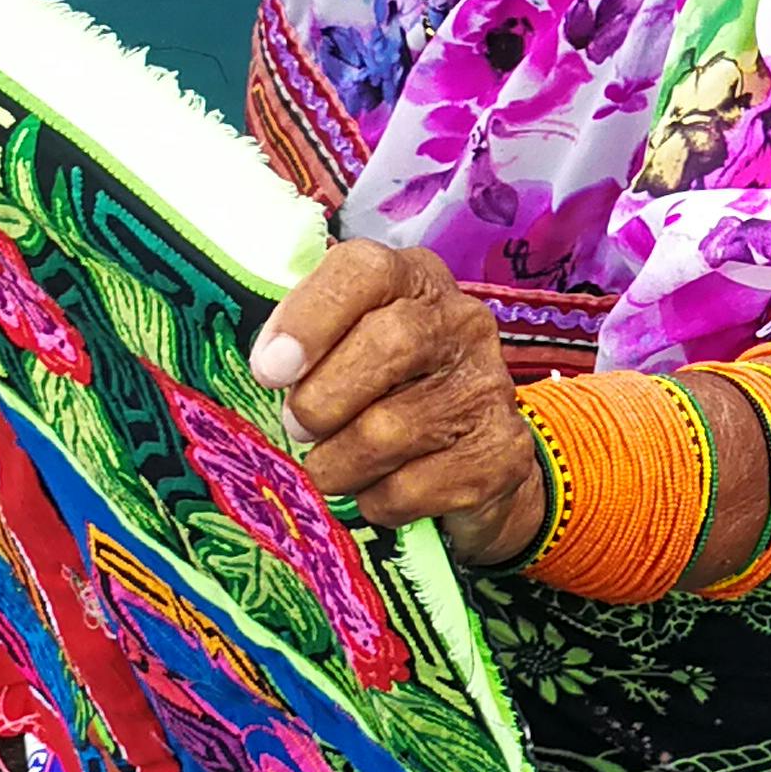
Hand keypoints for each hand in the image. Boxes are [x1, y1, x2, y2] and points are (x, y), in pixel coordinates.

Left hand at [250, 241, 543, 562]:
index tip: (270, 370)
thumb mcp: (348, 350)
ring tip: (333, 466)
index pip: (366, 271)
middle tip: (296, 426)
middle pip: (390, 344)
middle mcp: (462, 323)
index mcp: (415, 281)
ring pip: (390, 429)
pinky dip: (376, 501)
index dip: (310, 317)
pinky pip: (410, 487)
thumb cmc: (387, 395)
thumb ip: (308, 345)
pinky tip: (381, 489)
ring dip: (339, 463)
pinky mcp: (501, 453)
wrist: (475, 463)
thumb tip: (269, 366)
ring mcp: (488, 388)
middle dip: (323, 399)